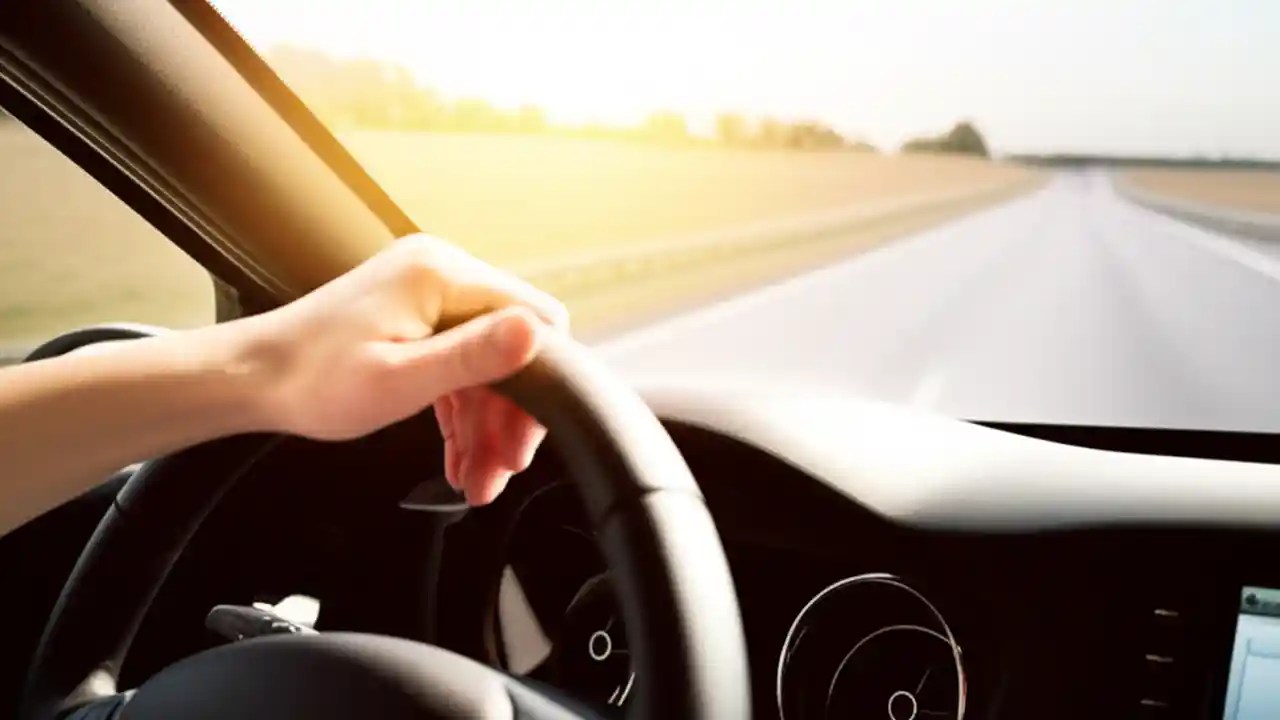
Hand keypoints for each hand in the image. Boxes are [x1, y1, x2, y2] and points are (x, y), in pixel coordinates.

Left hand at [244, 234, 568, 504]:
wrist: (251, 377)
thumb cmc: (312, 381)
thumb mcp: (400, 379)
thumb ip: (472, 356)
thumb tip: (538, 332)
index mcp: (442, 275)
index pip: (534, 318)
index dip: (543, 384)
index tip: (523, 441)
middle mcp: (442, 272)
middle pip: (512, 346)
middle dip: (510, 415)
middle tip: (500, 472)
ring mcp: (427, 293)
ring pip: (488, 362)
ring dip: (486, 423)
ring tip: (477, 480)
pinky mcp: (415, 316)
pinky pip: (459, 363)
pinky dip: (462, 411)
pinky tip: (458, 457)